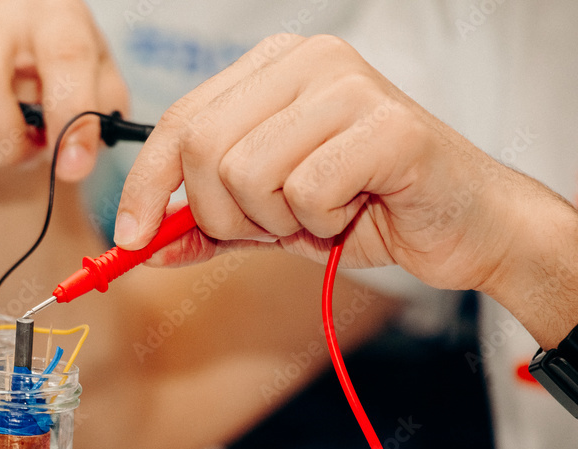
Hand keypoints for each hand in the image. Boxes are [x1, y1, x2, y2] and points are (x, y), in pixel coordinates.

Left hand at [113, 33, 543, 295]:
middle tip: (269, 227)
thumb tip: (139, 244)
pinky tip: (356, 207)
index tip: (130, 237)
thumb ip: (203, 226)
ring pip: (247, 172)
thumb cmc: (366, 208)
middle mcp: (307, 61)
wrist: (462, 225)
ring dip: (276, 220)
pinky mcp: (388, 125)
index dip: (147, 184)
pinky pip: (306, 191)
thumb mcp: (265, 220)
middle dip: (220, 213)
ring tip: (321, 213)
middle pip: (203, 147)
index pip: (179, 120)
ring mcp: (349, 85)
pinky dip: (324, 221)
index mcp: (271, 68)